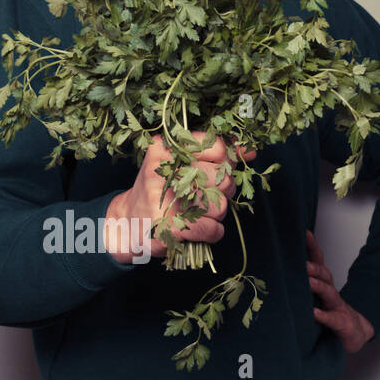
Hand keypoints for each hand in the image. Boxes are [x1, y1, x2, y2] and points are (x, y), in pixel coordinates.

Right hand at [104, 133, 256, 263]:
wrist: (128, 221)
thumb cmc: (162, 189)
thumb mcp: (183, 164)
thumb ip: (217, 155)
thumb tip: (251, 150)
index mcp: (166, 147)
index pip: (217, 147)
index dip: (226, 163)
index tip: (217, 171)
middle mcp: (163, 169)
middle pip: (223, 179)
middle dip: (223, 191)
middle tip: (206, 196)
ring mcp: (164, 199)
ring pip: (220, 206)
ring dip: (216, 214)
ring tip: (197, 212)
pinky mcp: (168, 227)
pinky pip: (212, 229)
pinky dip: (213, 232)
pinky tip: (200, 228)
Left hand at [306, 230, 374, 352]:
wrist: (355, 334)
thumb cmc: (331, 315)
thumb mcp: (315, 300)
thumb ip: (300, 289)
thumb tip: (276, 275)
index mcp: (324, 285)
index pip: (318, 263)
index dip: (312, 248)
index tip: (305, 233)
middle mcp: (330, 293)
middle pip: (325, 275)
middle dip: (314, 267)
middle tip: (302, 263)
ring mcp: (338, 307)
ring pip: (330, 293)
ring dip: (319, 286)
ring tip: (308, 283)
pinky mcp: (342, 324)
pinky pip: (333, 319)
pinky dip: (324, 316)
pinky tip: (315, 314)